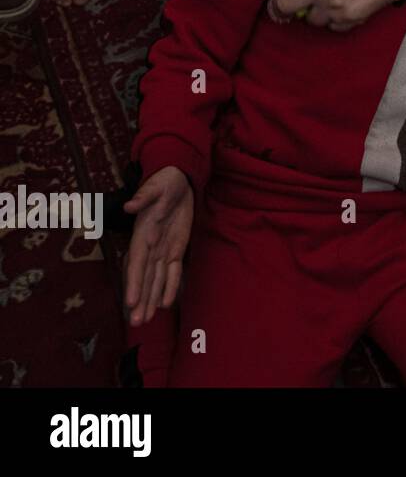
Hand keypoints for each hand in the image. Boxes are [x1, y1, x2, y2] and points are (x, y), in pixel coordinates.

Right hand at [123, 166, 193, 327]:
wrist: (178, 181)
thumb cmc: (165, 182)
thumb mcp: (158, 185)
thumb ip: (145, 197)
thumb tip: (130, 206)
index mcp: (144, 233)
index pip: (137, 262)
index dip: (133, 282)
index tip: (130, 301)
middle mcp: (150, 246)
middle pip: (144, 277)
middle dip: (140, 300)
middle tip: (136, 323)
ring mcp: (162, 250)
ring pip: (156, 279)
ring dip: (150, 300)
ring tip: (144, 321)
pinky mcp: (175, 249)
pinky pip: (173, 272)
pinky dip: (170, 287)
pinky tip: (165, 304)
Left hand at [266, 0, 404, 30]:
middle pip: (282, 6)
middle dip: (278, 6)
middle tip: (282, 5)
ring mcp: (333, 7)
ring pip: (308, 20)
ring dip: (312, 12)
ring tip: (323, 1)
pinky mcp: (348, 19)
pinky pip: (330, 26)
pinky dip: (332, 19)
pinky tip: (340, 6)